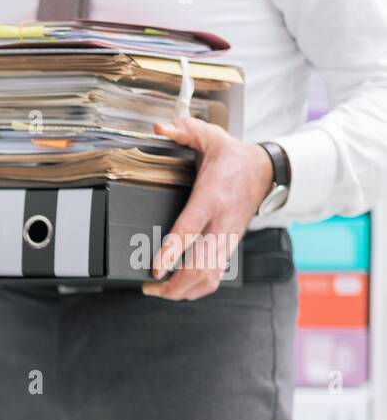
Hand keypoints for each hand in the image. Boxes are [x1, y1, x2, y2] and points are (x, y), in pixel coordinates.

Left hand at [144, 117, 273, 300]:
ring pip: (210, 277)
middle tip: (150, 288)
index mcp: (211, 197)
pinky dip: (198, 289)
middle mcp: (221, 222)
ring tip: (161, 292)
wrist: (269, 171)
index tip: (156, 270)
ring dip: (185, 291)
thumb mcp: (211, 137)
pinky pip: (216, 276)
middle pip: (201, 265)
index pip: (189, 230)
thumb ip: (184, 130)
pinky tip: (180, 290)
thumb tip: (159, 127)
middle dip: (175, 284)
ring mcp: (228, 238)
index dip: (172, 252)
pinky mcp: (230, 246)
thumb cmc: (234, 157)